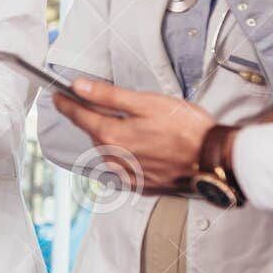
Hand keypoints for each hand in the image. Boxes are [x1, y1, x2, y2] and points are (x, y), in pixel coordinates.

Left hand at [51, 78, 216, 193]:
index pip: (79, 116)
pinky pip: (121, 167)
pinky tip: (138, 146)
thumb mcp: (147, 102)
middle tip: (98, 103)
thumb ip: (109, 96)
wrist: (214, 160)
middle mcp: (115, 158)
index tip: (58, 96)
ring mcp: (127, 174)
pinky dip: (122, 154)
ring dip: (109, 136)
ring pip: (106, 150)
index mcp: (113, 136)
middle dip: (92, 118)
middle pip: (93, 133)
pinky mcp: (140, 184)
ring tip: (129, 124)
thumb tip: (79, 87)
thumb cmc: (188, 129)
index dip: (67, 104)